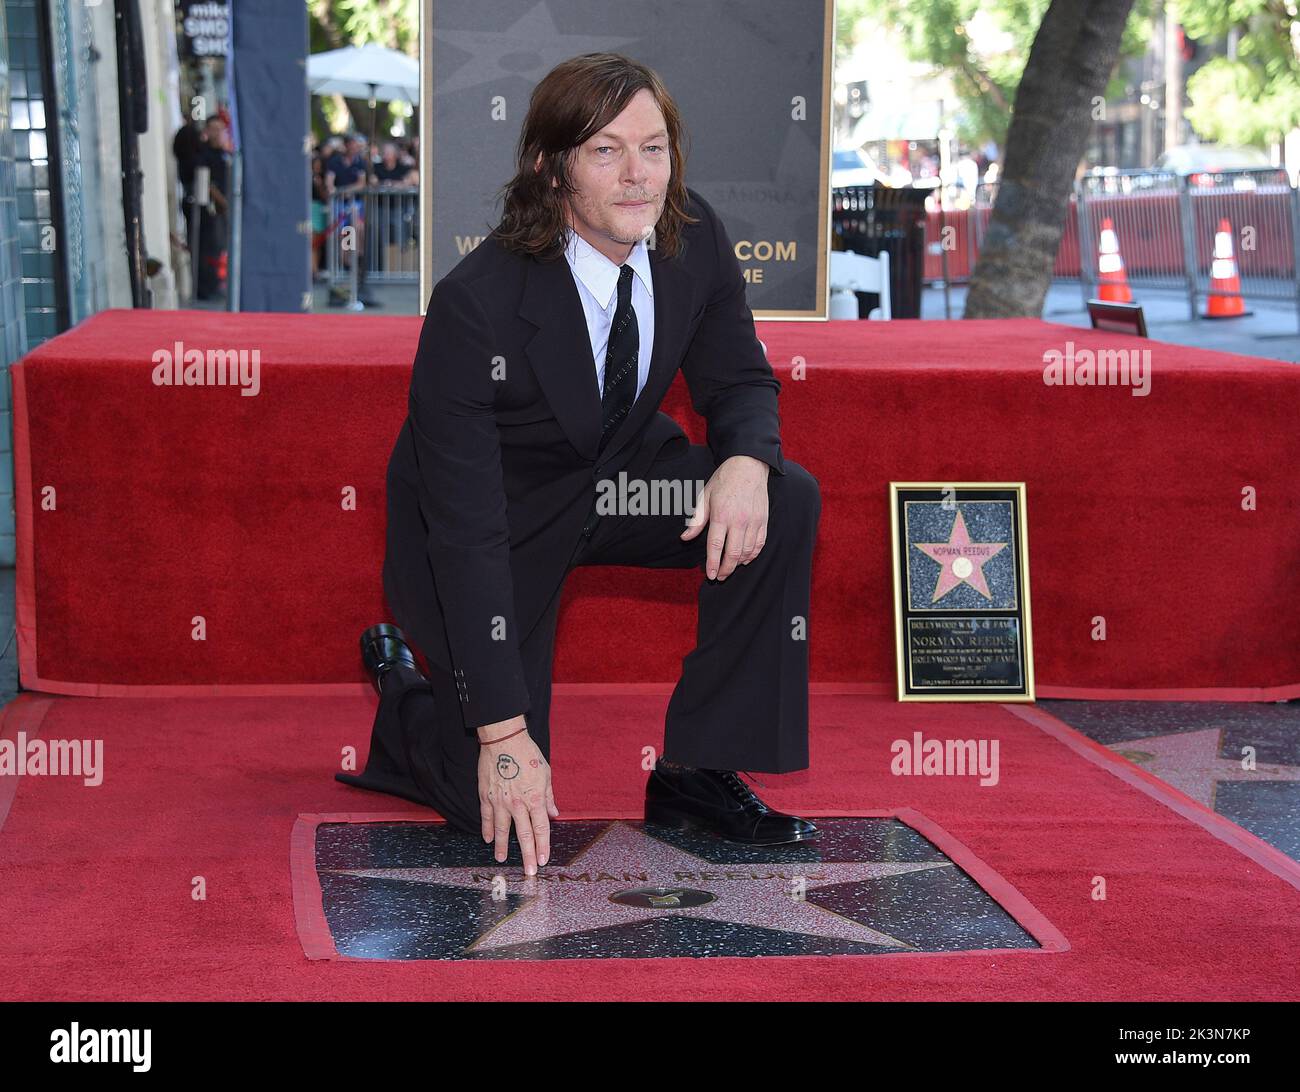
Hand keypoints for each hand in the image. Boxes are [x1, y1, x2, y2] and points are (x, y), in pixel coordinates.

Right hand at [476, 715, 556, 875]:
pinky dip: (487, 829)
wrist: (504, 740)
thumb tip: (554, 814)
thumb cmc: (528, 754)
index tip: (543, 860)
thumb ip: (549, 797)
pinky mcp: (486, 796)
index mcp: (535, 798)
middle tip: (528, 872)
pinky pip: (487, 817)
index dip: (542, 846)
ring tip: (501, 859)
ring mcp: (501, 801)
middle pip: (524, 835)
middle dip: (527, 855)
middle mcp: (518, 804)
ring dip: (502, 847)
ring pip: (502, 830)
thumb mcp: (546, 774)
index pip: (541, 829)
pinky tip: (488, 839)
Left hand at [680, 455, 769, 579]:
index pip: (716, 546)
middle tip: (720, 577)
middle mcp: (739, 520)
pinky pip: (759, 544)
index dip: (713, 563)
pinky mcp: (763, 521)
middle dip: (726, 569)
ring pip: (747, 551)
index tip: (710, 574)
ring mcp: (753, 521)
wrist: (748, 466)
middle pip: (733, 553)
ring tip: (730, 568)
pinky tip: (745, 559)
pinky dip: (752, 555)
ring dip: (738, 563)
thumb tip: (685, 537)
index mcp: (721, 515)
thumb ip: (696, 520)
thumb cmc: (724, 480)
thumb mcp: (705, 496)